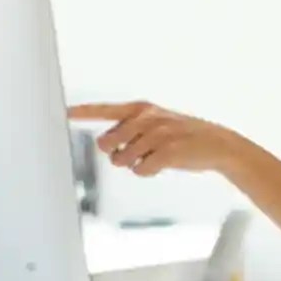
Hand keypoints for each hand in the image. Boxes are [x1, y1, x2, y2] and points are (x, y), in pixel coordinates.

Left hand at [68, 101, 268, 177]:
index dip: (82, 112)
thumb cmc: (181, 135)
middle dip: (117, 153)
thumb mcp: (156, 122)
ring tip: (155, 156)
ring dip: (134, 164)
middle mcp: (146, 118)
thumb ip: (129, 129)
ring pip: (122, 159)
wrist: (218, 143)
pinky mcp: (167, 152)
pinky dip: (148, 172)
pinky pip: (140, 170)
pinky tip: (163, 164)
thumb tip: (105, 147)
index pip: (104, 109)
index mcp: (141, 108)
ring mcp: (157, 134)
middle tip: (137, 152)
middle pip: (107, 143)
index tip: (62, 113)